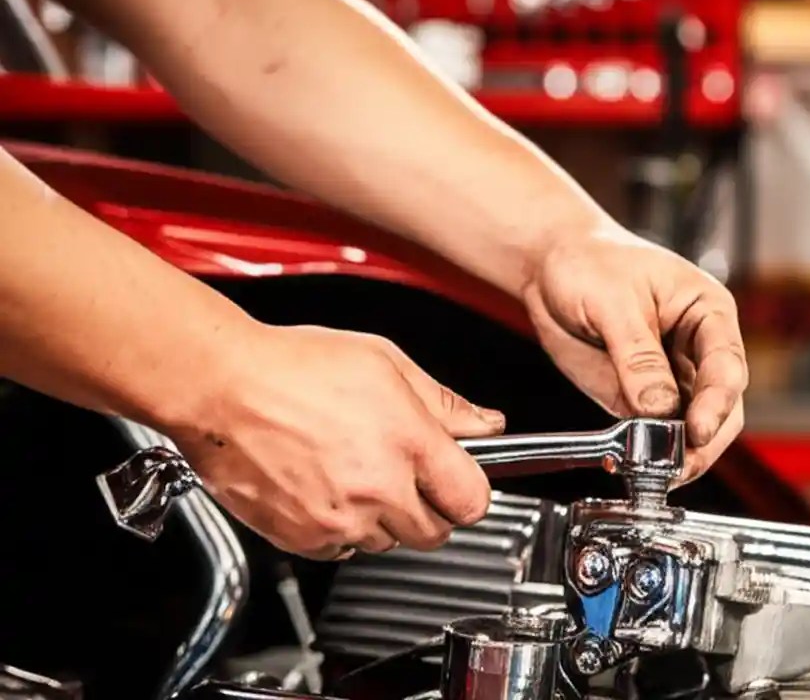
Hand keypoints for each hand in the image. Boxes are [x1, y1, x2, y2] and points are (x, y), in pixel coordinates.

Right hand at [162, 324, 503, 559]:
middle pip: (434, 533)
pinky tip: (324, 487)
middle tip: (405, 475)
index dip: (469, 492)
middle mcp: (379, 488)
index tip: (459, 482)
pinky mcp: (302, 538)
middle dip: (428, 508)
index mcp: (410, 443)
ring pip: (387, 543)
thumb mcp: (385, 362)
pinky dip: (340, 528)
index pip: (473, 501)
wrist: (219, 386)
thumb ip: (444, 403)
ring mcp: (340, 519)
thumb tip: (486, 425)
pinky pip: (341, 549)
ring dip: (382, 519)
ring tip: (352, 471)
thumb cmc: (293, 367)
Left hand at [522, 229, 747, 482]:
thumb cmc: (591, 261)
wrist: (553, 265)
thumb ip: (637, 356)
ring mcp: (673, 377)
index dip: (717, 402)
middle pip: (722, 406)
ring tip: (652, 470)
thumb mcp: (613, 301)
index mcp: (707, 311)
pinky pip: (655, 433)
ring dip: (677, 453)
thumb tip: (658, 407)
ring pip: (693, 427)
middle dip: (703, 440)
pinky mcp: (643, 398)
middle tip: (675, 465)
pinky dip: (648, 453)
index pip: (727, 364)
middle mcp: (699, 348)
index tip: (698, 431)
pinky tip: (631, 463)